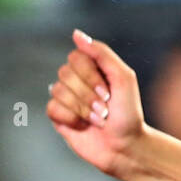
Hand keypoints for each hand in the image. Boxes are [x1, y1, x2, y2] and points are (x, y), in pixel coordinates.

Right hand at [46, 29, 144, 177]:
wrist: (125, 146)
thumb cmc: (128, 112)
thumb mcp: (123, 78)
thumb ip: (101, 53)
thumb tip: (76, 34)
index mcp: (94, 66)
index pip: (76, 56)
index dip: (90, 75)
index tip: (108, 92)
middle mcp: (78, 79)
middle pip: (64, 73)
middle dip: (87, 94)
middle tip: (105, 109)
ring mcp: (67, 97)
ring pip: (57, 90)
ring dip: (82, 108)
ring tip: (98, 119)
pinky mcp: (59, 116)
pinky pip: (52, 108)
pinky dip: (70, 118)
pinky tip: (82, 126)